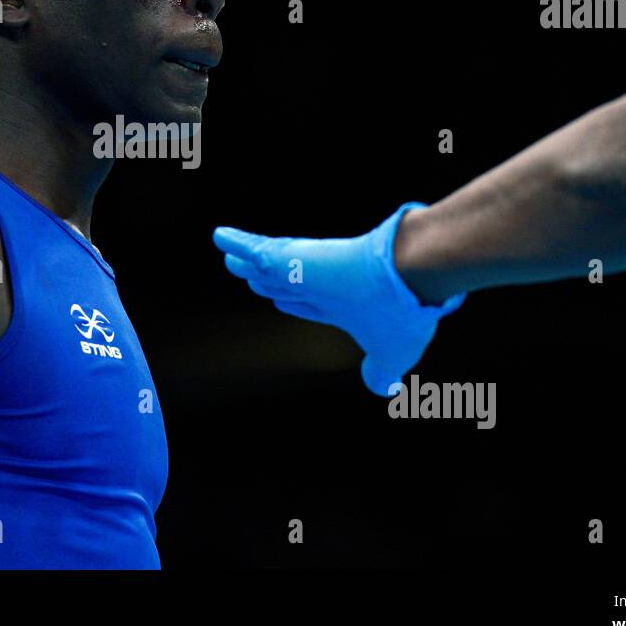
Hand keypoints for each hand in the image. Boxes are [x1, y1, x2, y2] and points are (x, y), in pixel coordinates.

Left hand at [212, 203, 465, 395]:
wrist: (406, 281)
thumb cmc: (401, 318)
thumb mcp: (393, 354)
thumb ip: (382, 371)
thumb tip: (383, 388)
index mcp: (343, 304)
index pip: (312, 302)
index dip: (295, 301)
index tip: (280, 299)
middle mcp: (322, 284)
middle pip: (287, 281)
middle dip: (269, 279)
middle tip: (251, 275)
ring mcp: (305, 269)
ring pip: (268, 265)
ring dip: (248, 261)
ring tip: (231, 258)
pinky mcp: (288, 258)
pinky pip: (253, 249)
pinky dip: (236, 243)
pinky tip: (219, 236)